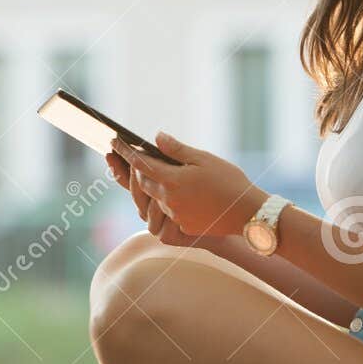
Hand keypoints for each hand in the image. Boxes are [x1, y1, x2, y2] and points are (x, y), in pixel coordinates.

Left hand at [114, 133, 266, 239]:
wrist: (248, 214)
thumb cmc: (229, 182)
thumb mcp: (204, 160)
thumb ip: (177, 150)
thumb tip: (156, 137)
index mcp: (171, 180)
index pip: (140, 163)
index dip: (125, 151)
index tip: (114, 142)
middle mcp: (168, 200)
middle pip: (142, 183)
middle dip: (136, 169)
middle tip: (131, 156)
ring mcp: (175, 215)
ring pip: (154, 198)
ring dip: (152, 186)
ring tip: (153, 173)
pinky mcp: (183, 226)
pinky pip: (168, 211)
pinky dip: (167, 201)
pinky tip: (174, 193)